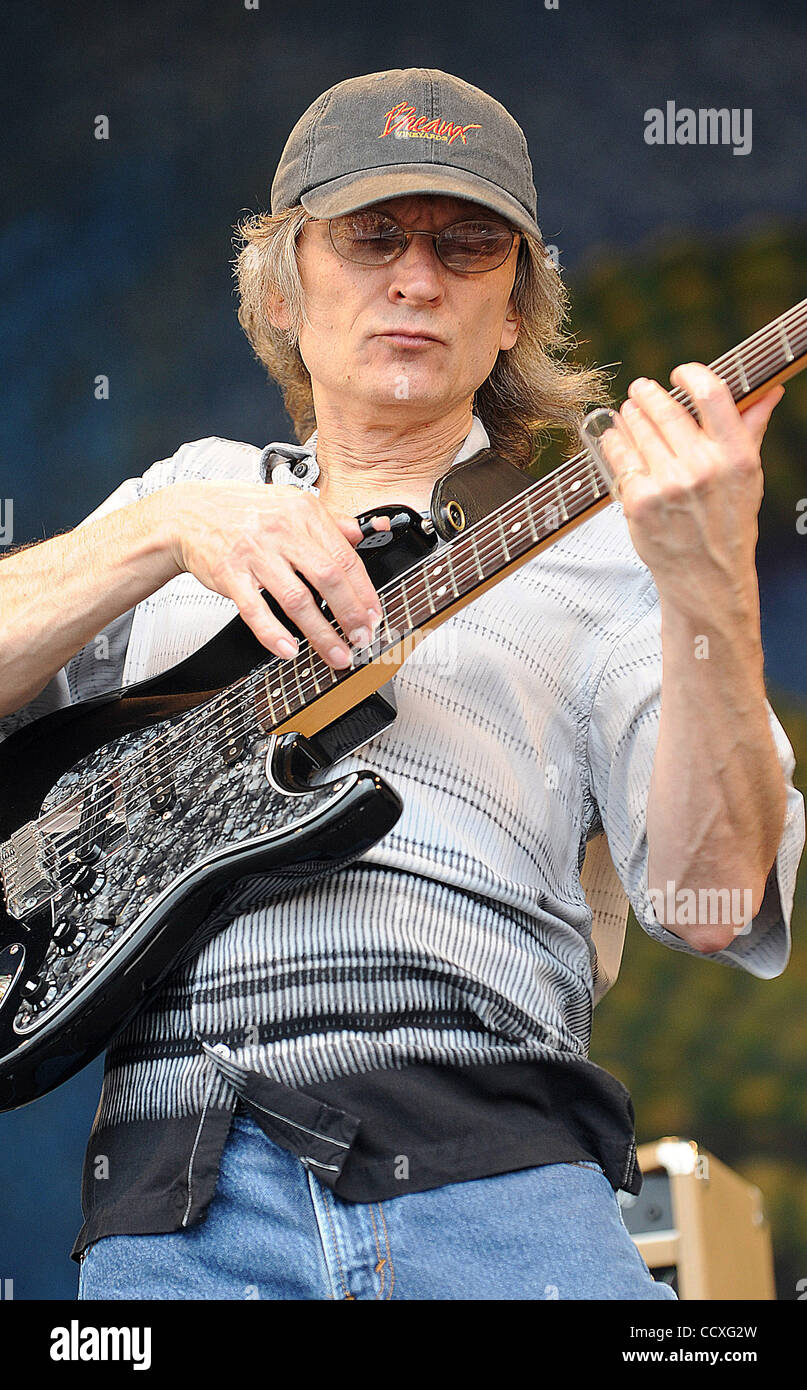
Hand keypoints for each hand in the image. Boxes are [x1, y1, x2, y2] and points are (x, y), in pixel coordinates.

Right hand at [158, 480, 389, 667]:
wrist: (189, 513)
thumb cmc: (242, 512)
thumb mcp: (290, 504)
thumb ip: (329, 522)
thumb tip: (364, 534)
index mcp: (303, 512)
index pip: (345, 557)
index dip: (364, 592)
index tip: (374, 616)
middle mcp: (281, 530)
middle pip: (328, 578)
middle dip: (350, 615)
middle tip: (361, 639)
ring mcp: (255, 553)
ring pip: (297, 599)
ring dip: (321, 634)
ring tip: (336, 654)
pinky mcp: (229, 574)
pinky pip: (255, 610)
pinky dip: (273, 634)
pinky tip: (288, 650)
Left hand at [603, 364, 782, 616]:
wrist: (706, 578)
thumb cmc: (728, 525)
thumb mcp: (748, 478)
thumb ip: (753, 429)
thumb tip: (770, 391)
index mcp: (736, 456)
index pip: (712, 393)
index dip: (691, 374)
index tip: (679, 373)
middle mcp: (703, 468)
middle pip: (666, 409)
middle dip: (648, 394)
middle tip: (640, 389)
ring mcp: (668, 485)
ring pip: (638, 429)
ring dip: (630, 415)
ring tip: (628, 412)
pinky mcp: (640, 501)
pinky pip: (620, 457)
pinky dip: (614, 442)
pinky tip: (614, 436)